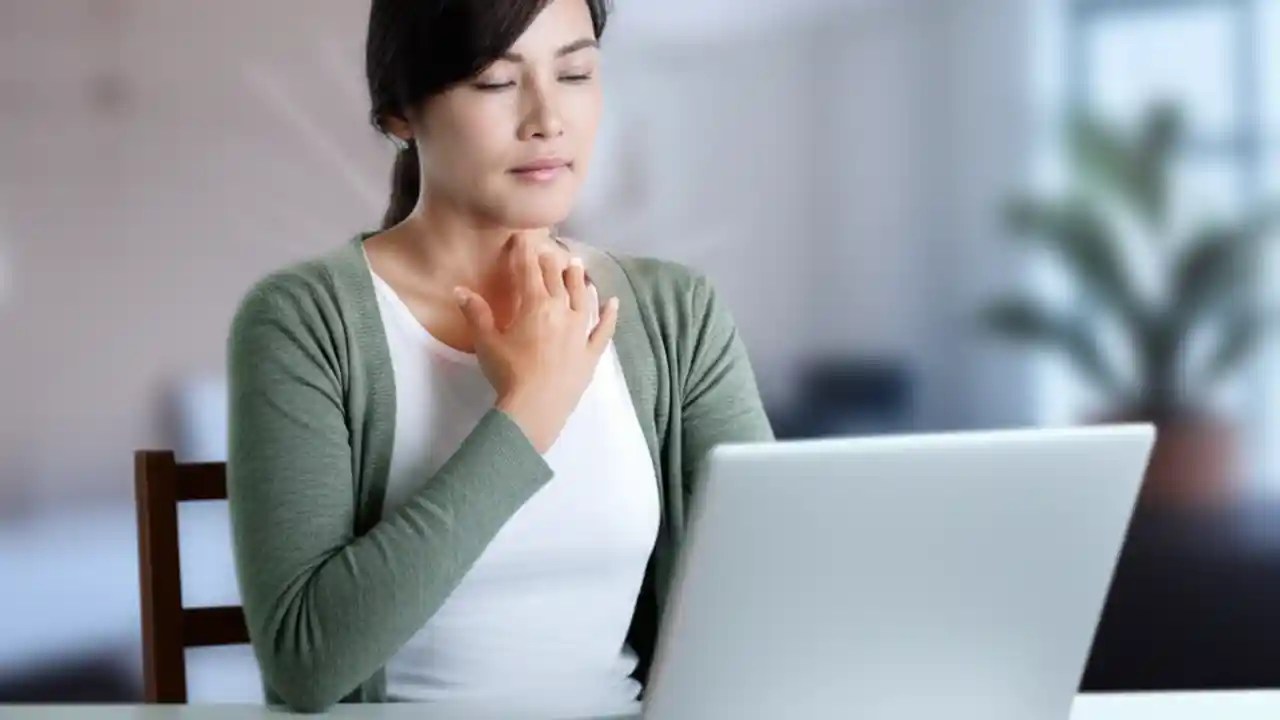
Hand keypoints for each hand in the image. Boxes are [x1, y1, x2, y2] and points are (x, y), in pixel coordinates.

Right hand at [453, 232, 618, 452]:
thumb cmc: (508, 373)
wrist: (535, 408)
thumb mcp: (486, 342)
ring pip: (583, 299)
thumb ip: (476, 313)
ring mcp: (581, 333)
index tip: (523, 238)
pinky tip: (614, 303)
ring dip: (579, 281)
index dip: (525, 253)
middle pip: (557, 282)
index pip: (529, 272)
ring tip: (577, 266)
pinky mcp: (591, 354)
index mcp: (536, 306)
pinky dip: (609, 315)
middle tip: (549, 251)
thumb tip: (459, 290)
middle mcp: (562, 312)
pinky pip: (604, 330)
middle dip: (551, 264)